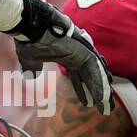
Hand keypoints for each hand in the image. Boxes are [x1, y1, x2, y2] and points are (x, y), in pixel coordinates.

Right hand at [11, 0, 114, 114]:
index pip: (79, 77)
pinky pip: (96, 71)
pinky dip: (100, 84)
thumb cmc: (29, 39)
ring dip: (102, 92)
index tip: (88, 104)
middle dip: (98, 93)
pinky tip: (103, 98)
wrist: (30, 27)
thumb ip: (33, 69)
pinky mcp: (85, 51)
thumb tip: (31, 77)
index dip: (83, 91)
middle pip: (92, 77)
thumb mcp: (30, 60)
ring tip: (107, 108)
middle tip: (105, 109)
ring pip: (97, 75)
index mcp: (67, 57)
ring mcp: (83, 52)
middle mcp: (78, 54)